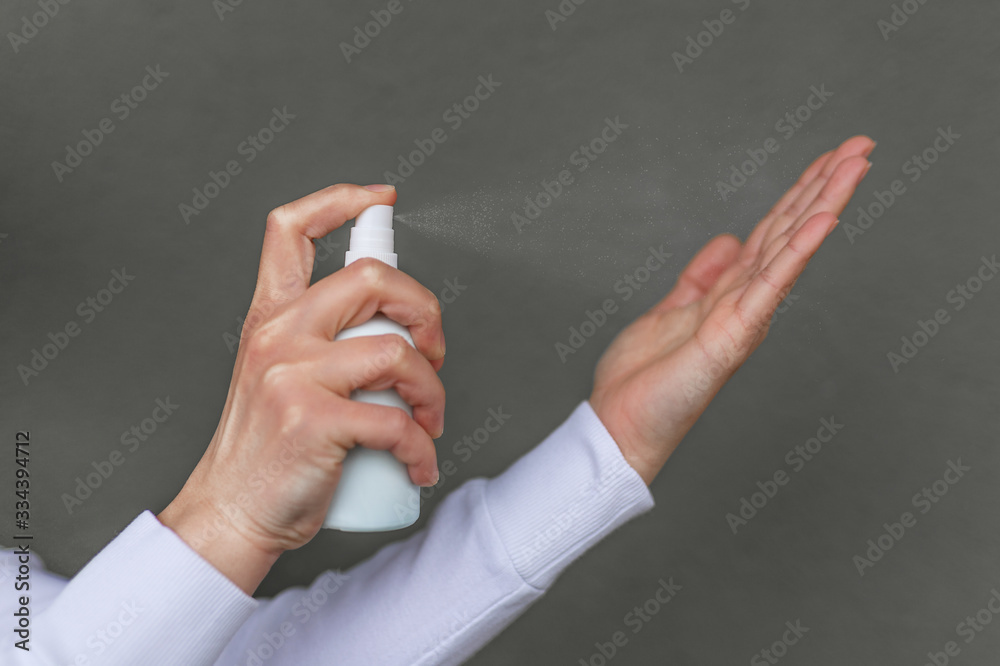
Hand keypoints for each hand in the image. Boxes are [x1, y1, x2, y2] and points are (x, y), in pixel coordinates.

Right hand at [158, 184, 445, 593]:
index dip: (340, 199)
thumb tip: (394, 325)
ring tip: (429, 418)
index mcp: (269, 316)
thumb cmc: (267, 450)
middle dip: (426, 308)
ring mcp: (294, 374)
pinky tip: (419, 462)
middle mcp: (278, 334)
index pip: (290, 228)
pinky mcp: (315, 420)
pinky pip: (397, 421)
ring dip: (433, 389)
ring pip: (397, 350)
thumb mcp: (275, 374)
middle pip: (372, 277)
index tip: (382, 198)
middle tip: (434, 348)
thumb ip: (318, 339)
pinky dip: (423, 447)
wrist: (230, 513)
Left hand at [589, 136, 875, 484]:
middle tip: (862, 144)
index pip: (772, 231)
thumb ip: (702, 276)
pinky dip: (799, 249)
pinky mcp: (735, 332)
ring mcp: (745, 315)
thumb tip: (728, 241)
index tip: (830, 158)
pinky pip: (772, 282)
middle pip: (791, 231)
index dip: (800, 193)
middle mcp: (746, 300)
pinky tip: (825, 217)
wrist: (623, 422)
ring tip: (858, 163)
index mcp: (731, 291)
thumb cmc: (646, 378)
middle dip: (826, 185)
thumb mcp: (672, 309)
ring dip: (826, 203)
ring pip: (791, 247)